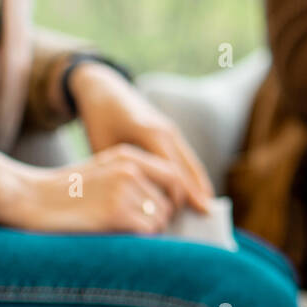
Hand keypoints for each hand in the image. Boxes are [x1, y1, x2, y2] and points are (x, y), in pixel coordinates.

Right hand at [0, 142, 189, 233]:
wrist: (25, 198)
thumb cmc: (64, 192)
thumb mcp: (102, 172)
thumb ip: (134, 179)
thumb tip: (169, 203)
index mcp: (129, 155)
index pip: (175, 177)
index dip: (176, 199)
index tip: (167, 213)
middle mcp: (131, 168)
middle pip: (170, 202)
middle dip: (160, 219)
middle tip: (138, 229)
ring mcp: (124, 189)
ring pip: (161, 219)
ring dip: (147, 232)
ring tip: (121, 232)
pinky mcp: (116, 212)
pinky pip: (148, 232)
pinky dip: (138, 240)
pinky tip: (116, 238)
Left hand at [68, 61, 212, 211]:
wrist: (104, 90)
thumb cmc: (99, 121)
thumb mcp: (103, 147)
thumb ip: (119, 172)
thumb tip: (130, 203)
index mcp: (150, 133)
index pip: (172, 170)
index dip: (181, 194)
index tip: (185, 215)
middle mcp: (167, 131)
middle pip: (188, 167)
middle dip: (197, 192)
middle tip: (206, 216)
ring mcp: (171, 130)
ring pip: (191, 161)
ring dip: (199, 183)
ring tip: (207, 206)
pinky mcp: (170, 131)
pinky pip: (186, 156)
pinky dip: (192, 173)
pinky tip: (196, 188)